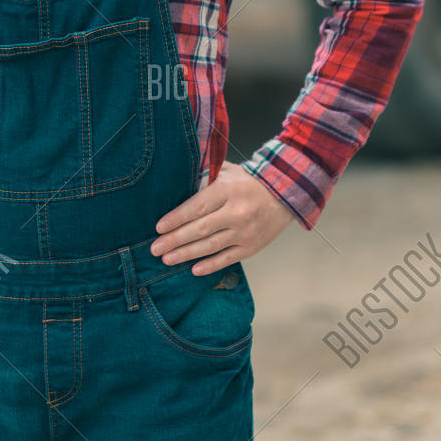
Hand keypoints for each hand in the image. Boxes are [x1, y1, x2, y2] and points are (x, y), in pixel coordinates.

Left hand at [150, 161, 294, 273]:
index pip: (196, 207)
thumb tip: (177, 179)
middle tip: (155, 248)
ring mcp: (245, 232)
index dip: (176, 218)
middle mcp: (236, 212)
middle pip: (200, 229)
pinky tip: (194, 269)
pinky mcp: (252, 247)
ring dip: (186, 254)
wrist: (285, 194)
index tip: (159, 227)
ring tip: (167, 259)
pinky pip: (227, 258)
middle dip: (175, 240)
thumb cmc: (249, 182)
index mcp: (227, 191)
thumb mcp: (226, 171)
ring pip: (210, 246)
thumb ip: (204, 174)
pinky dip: (210, 265)